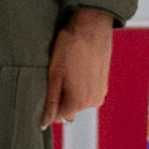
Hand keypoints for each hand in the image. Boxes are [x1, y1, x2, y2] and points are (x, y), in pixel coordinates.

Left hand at [43, 8, 115, 130]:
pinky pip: (87, 91)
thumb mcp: (54, 74)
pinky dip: (79, 83)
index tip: (46, 88)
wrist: (92, 25)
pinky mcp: (104, 83)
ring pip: (78, 99)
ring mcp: (101, 92)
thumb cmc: (71, 45)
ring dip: (70, 90)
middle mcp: (93, 101)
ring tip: (67, 69)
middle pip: (69, 109)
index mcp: (80, 102)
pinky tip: (76, 67)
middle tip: (56, 75)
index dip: (48, 104)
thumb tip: (44, 123)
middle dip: (60, 97)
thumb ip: (50, 101)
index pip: (58, 117)